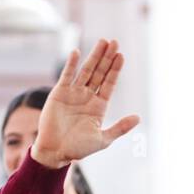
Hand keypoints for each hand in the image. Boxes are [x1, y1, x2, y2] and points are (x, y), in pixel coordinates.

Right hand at [31, 39, 138, 166]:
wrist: (55, 151)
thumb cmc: (78, 148)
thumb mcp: (103, 139)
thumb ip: (120, 128)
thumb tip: (138, 117)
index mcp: (99, 106)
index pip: (109, 83)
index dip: (115, 70)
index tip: (121, 56)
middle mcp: (87, 96)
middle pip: (100, 73)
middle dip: (107, 58)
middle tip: (115, 42)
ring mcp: (73, 93)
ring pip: (86, 71)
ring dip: (94, 56)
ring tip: (102, 42)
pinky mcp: (59, 93)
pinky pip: (66, 75)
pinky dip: (71, 64)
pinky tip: (76, 52)